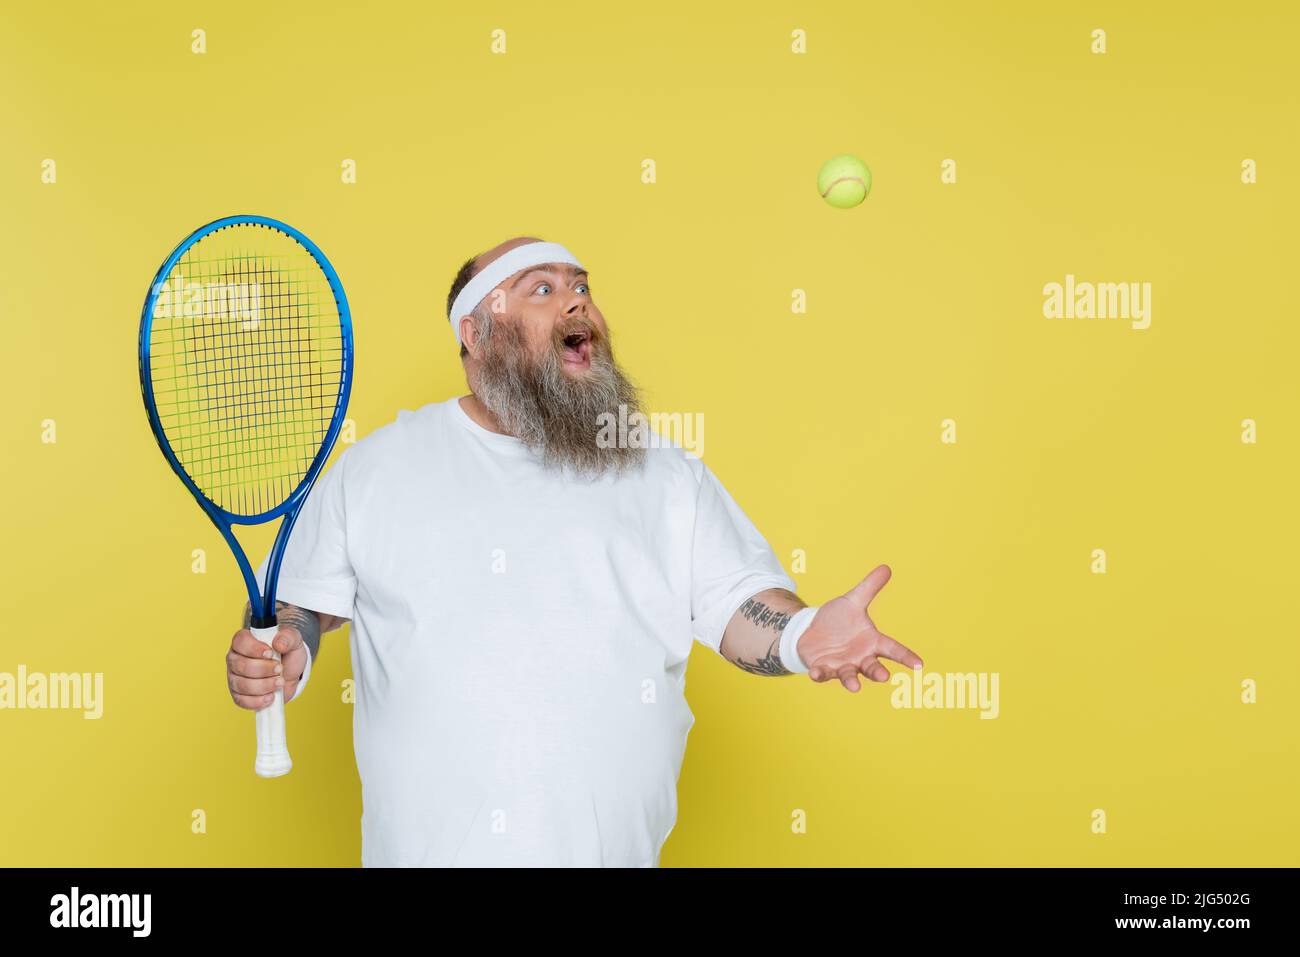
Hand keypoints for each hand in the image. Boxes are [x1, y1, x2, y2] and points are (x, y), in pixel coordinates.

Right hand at [225, 624, 307, 709]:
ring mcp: (234, 677)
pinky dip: (258, 701)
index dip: (254, 649)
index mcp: (244, 641)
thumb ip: (288, 637)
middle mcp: (235, 658)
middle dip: (264, 669)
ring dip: (264, 685)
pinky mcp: (238, 694)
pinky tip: (271, 697)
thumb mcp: (293, 640)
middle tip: (280, 669)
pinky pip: (241, 701)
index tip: (270, 653)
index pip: (240, 641)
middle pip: (241, 665)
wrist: (291, 673)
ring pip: (241, 685)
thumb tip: (279, 643)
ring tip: (279, 682)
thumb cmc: (287, 652)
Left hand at [798, 565, 922, 691]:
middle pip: (873, 667)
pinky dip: (820, 675)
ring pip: (850, 676)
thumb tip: (886, 567)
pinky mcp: (824, 669)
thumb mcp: (852, 601)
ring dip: (851, 681)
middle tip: (884, 677)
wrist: (812, 630)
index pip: (893, 649)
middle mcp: (860, 657)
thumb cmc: (838, 620)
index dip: (906, 656)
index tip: (919, 664)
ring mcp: (843, 665)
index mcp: (872, 641)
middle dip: (878, 672)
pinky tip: (816, 673)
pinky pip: (823, 674)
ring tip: (855, 687)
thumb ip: (869, 588)